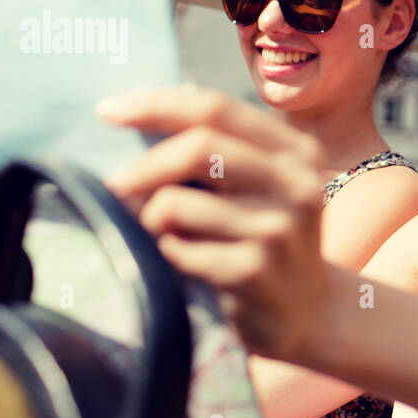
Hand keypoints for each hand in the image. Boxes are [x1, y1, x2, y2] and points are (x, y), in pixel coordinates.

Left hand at [95, 86, 327, 362]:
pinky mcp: (255, 272)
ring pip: (176, 204)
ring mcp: (279, 230)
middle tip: (116, 185)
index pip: (215, 110)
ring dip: (155, 220)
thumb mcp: (260, 185)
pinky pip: (178, 250)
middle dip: (144, 165)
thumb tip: (136, 114)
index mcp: (297, 152)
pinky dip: (170, 255)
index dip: (156, 105)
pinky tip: (192, 267)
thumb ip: (219, 149)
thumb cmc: (266, 239)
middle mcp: (298, 185)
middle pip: (198, 148)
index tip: (107, 111)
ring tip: (174, 237)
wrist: (310, 313)